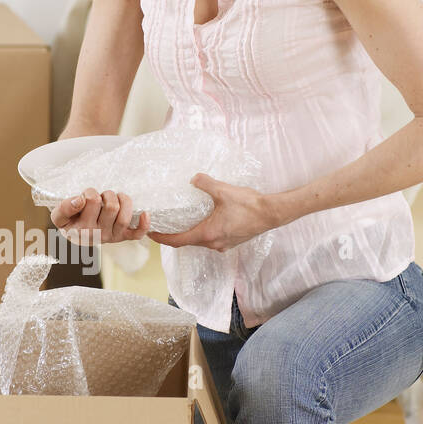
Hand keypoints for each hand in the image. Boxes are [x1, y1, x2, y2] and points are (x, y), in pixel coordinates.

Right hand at [50, 188, 150, 244]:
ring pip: (124, 214)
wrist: (75, 233)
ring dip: (121, 200)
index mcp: (81, 229)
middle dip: (106, 194)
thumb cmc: (69, 221)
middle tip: (99, 197)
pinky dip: (143, 224)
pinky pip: (136, 234)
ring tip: (113, 198)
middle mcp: (97, 235)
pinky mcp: (123, 237)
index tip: (83, 197)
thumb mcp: (59, 216)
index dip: (89, 193)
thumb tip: (80, 200)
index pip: (90, 201)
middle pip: (111, 206)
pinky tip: (145, 213)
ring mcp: (112, 237)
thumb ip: (64, 208)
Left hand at [148, 174, 275, 251]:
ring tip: (180, 223)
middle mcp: (213, 243)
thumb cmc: (249, 205)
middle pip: (187, 242)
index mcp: (207, 234)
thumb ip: (205, 184)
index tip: (151, 234)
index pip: (177, 241)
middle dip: (173, 236)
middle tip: (162, 226)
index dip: (162, 238)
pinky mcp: (231, 242)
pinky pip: (211, 239)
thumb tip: (193, 179)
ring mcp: (223, 244)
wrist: (271, 214)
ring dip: (188, 234)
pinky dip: (202, 233)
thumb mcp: (223, 191)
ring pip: (199, 241)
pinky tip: (203, 222)